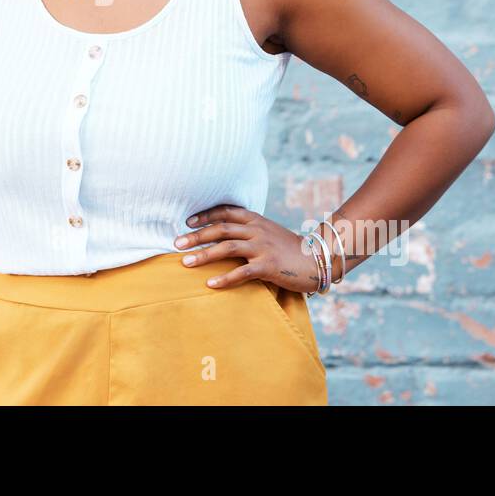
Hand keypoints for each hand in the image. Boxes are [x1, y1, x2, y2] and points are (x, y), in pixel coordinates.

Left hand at [173, 204, 321, 292]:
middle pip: (221, 229)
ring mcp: (263, 247)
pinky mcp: (269, 266)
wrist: (318, 259)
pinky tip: (210, 284)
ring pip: (227, 248)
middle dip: (196, 235)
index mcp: (256, 220)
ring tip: (185, 262)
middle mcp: (257, 230)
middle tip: (176, 242)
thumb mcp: (269, 232)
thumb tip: (224, 234)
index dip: (205, 215)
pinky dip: (224, 279)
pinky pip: (242, 272)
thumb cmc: (290, 248)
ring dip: (203, 255)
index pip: (226, 211)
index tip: (187, 221)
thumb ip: (249, 230)